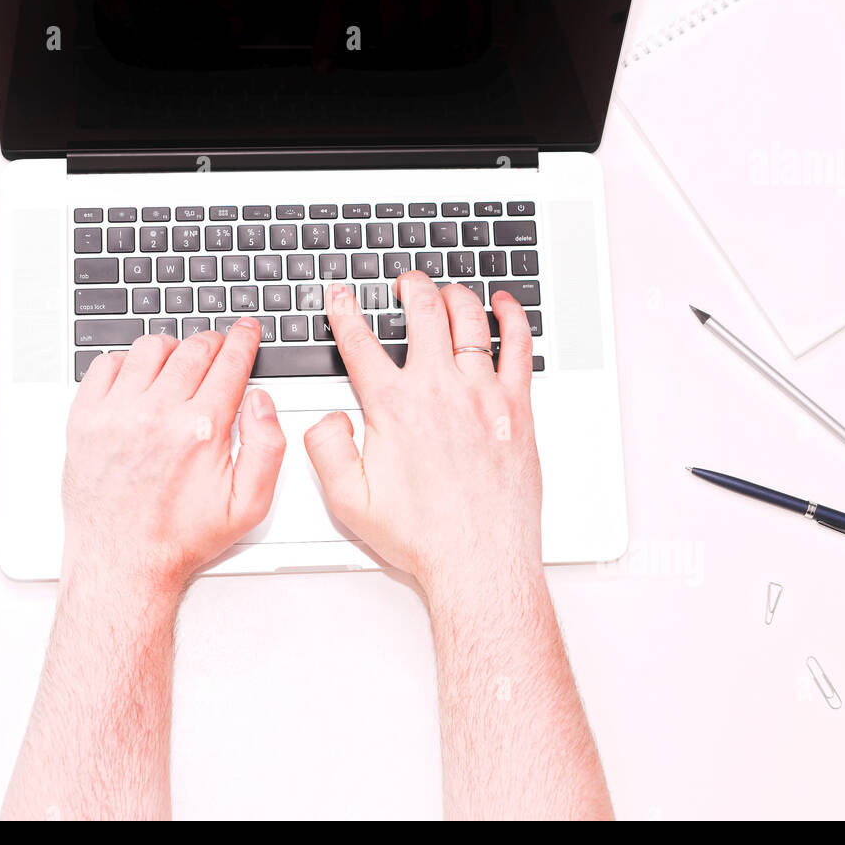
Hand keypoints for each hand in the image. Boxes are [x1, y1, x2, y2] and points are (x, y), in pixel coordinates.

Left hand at [62, 319, 285, 597]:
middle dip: (212, 342)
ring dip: (171, 348)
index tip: (245, 330)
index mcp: (200, 430)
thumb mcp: (249, 505)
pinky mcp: (85, 418)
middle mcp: (157, 414)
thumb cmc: (180, 537)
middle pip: (193, 349)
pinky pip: (106, 365)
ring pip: (151, 349)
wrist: (122, 560)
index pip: (229, 364)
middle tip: (217, 346)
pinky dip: (126, 362)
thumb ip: (268, 447)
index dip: (242, 341)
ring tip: (178, 362)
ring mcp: (117, 413)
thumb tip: (262, 401)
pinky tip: (138, 377)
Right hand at [304, 276, 540, 592]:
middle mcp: (439, 390)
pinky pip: (519, 346)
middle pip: (423, 311)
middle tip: (403, 284)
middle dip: (409, 287)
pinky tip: (505, 306)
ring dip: (454, 295)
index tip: (342, 295)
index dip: (345, 311)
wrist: (479, 561)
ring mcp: (483, 394)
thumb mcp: (348, 501)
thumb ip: (325, 450)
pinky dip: (512, 317)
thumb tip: (326, 418)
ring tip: (445, 292)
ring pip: (470, 319)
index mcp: (394, 408)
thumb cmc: (422, 536)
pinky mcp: (517, 407)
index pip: (360, 342)